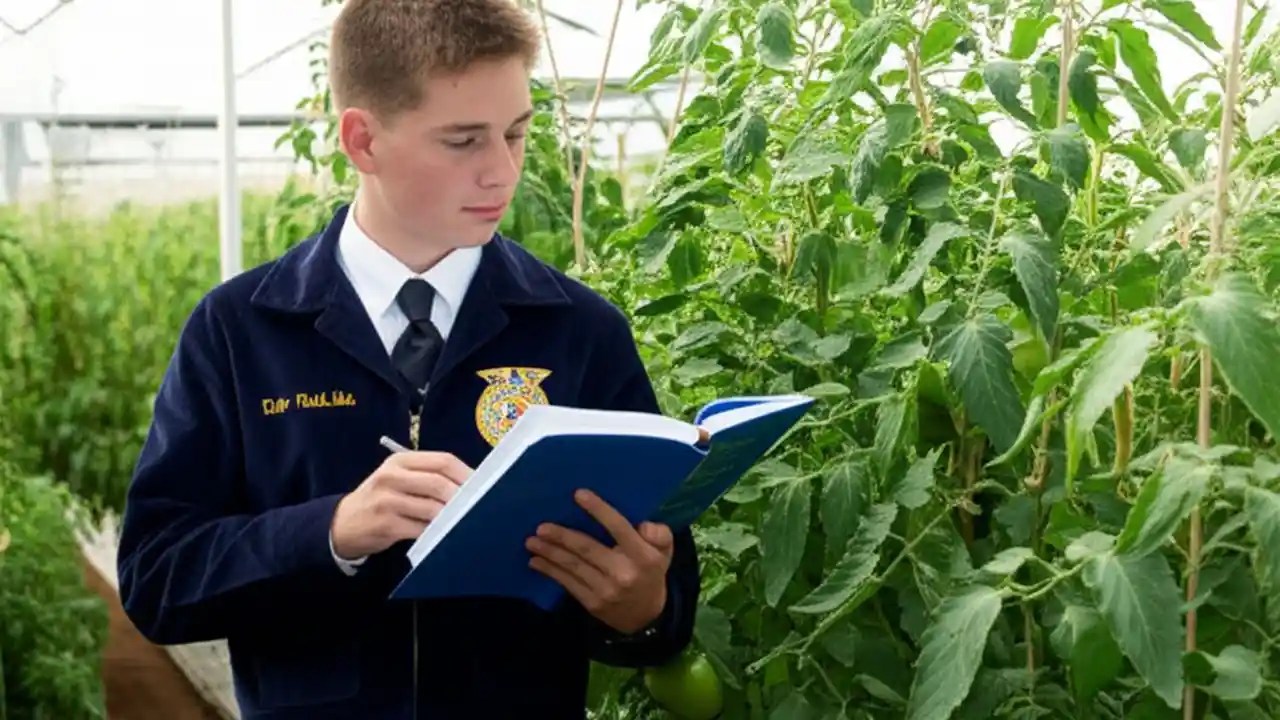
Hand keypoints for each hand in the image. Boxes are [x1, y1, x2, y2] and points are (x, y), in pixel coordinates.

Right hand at [330, 451, 471, 558]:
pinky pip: (421, 529)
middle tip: (478, 506)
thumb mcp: (398, 478)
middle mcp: (392, 477)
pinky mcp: (386, 525)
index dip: (466, 473)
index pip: (442, 461)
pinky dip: (436, 532)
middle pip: (439, 483)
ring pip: (432, 508)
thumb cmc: (380, 499)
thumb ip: (428, 477)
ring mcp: (387, 501)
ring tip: (464, 520)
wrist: (343, 523)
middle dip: (463, 496)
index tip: (484, 485)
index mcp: (400, 461)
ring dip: (452, 516)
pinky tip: (443, 533)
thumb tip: (470, 485)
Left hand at [526, 489, 673, 634]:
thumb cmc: (650, 572)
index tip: (578, 494)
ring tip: (531, 541)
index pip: (618, 528)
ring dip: (550, 553)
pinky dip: (550, 572)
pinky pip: (568, 584)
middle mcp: (623, 573)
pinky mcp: (592, 604)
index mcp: (642, 556)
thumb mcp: (664, 551)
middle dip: (562, 537)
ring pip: (573, 567)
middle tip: (541, 526)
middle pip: (587, 549)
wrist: (646, 616)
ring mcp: (606, 591)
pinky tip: (536, 562)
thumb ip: (659, 534)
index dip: (598, 510)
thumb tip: (643, 525)